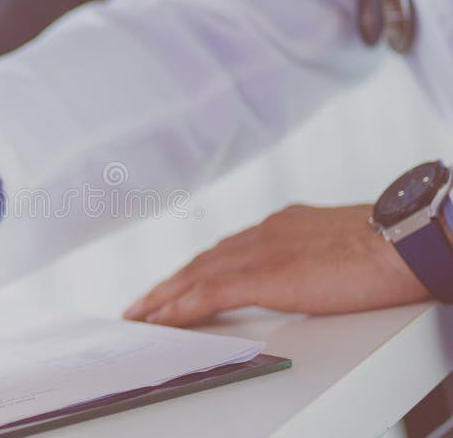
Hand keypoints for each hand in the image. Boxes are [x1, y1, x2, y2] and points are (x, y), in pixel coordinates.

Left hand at [124, 204, 430, 326]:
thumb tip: (307, 271)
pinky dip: (180, 307)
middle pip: (202, 261)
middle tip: (143, 303)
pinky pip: (208, 293)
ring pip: (195, 275)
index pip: (225, 251)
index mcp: (281, 226)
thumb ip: (311, 255)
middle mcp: (263, 233)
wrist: (406, 241)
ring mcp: (260, 251)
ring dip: (164, 297)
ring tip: (140, 316)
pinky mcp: (264, 274)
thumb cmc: (388, 246)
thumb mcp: (339, 245)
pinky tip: (160, 320)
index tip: (177, 285)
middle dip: (169, 285)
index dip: (196, 270)